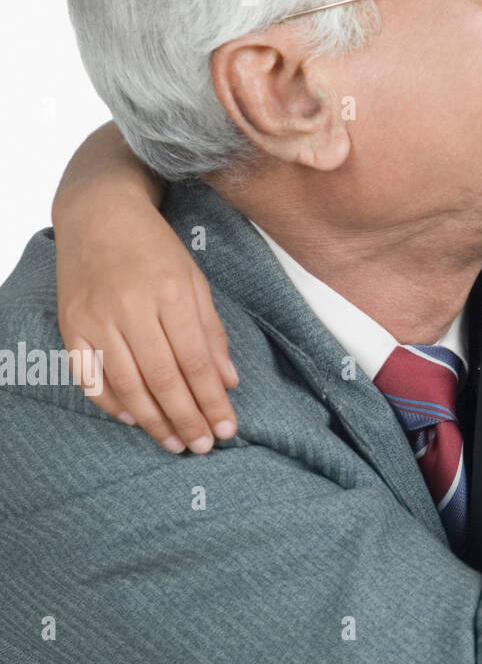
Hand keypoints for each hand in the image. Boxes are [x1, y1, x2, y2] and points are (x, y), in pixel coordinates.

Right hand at [55, 186, 238, 453]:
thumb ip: (211, 331)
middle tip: (203, 446)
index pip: (195, 361)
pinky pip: (91, 378)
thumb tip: (228, 381)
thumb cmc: (155, 249)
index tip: (227, 427)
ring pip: (126, 384)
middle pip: (163, 378)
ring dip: (153, 420)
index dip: (211, 399)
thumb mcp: (195, 280)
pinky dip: (112, 404)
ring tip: (175, 443)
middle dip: (186, 418)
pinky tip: (134, 420)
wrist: (99, 217)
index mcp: (170, 293)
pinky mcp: (71, 327)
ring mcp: (96, 319)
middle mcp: (131, 308)